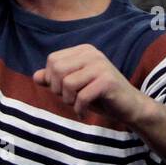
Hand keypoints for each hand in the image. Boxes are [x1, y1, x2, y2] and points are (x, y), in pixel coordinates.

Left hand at [33, 45, 149, 125]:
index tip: (64, 91)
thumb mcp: (75, 86)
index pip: (53, 60)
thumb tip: (36, 76)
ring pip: (67, 83)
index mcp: (84, 50)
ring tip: (78, 105)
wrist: (129, 106)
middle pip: (58, 70)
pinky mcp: (107, 81)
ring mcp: (101, 66)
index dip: (52, 79)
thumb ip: (55, 80)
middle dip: (58, 90)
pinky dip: (79, 109)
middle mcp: (92, 54)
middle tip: (70, 100)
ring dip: (69, 100)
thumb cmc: (100, 95)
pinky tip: (84, 113)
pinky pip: (81, 96)